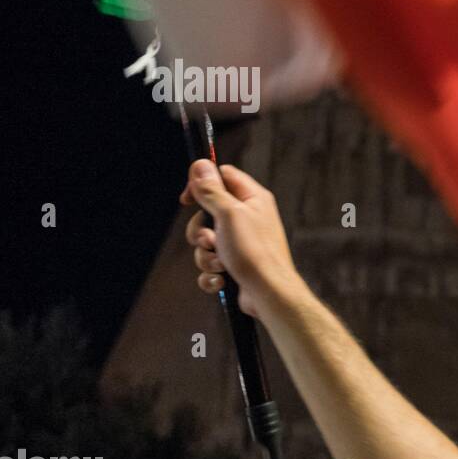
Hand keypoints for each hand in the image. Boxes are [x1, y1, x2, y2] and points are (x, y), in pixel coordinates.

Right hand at [181, 160, 302, 319]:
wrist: (268, 294)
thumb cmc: (254, 253)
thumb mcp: (229, 214)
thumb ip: (212, 191)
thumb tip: (200, 165)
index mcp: (253, 199)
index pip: (222, 177)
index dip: (202, 184)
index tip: (188, 199)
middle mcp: (248, 218)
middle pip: (207, 213)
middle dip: (200, 231)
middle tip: (209, 240)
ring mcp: (242, 243)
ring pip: (206, 242)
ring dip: (206, 255)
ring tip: (221, 264)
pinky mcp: (236, 265)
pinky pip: (211, 265)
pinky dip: (212, 274)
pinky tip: (222, 280)